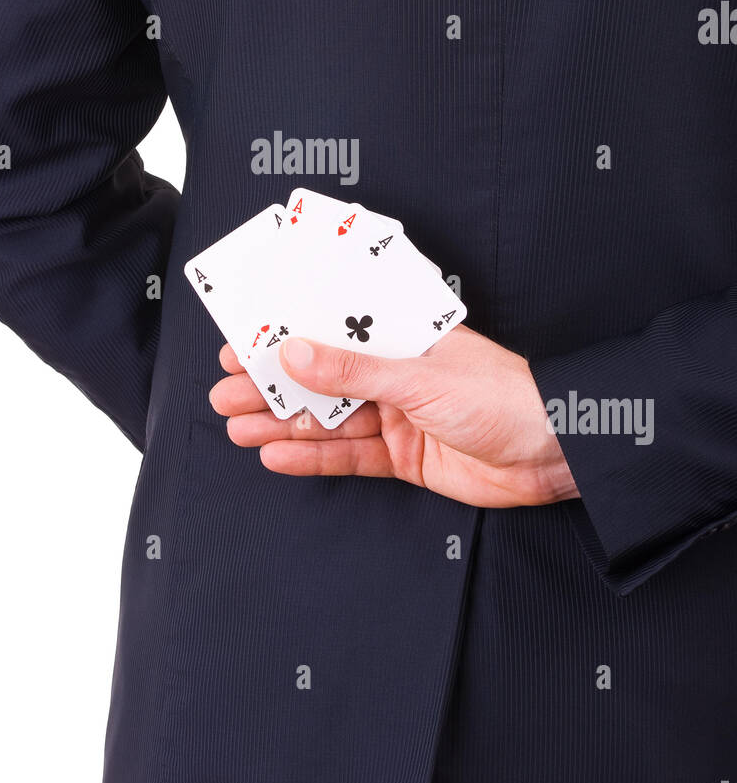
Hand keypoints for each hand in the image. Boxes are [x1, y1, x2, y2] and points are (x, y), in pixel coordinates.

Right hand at [208, 325, 578, 507]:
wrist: (557, 453)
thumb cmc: (502, 396)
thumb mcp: (420, 377)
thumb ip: (354, 371)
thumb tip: (294, 354)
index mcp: (402, 334)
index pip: (333, 325)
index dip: (286, 332)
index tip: (243, 339)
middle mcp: (396, 371)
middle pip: (321, 376)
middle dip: (273, 384)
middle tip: (225, 391)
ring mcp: (399, 414)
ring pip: (328, 418)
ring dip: (283, 423)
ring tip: (237, 426)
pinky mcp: (405, 455)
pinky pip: (349, 456)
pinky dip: (312, 457)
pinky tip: (276, 456)